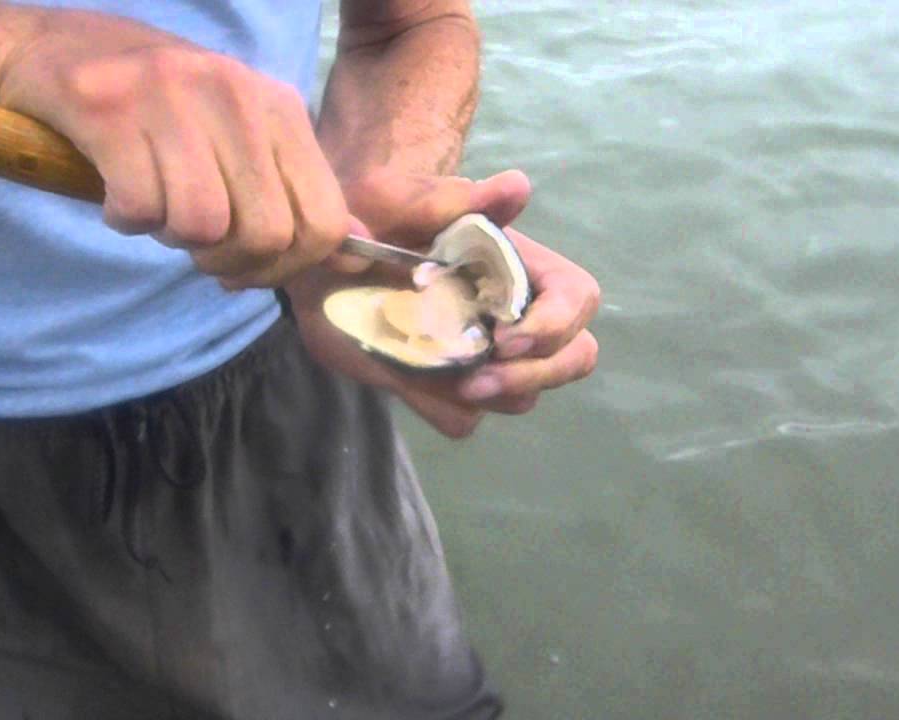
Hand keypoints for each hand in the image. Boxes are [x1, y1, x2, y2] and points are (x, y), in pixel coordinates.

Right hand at [0, 10, 347, 287]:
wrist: (47, 50)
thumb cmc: (154, 109)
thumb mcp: (241, 140)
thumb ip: (297, 194)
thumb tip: (357, 255)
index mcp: (280, 107)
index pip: (324, 222)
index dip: (287, 268)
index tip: (247, 267)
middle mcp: (236, 94)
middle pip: (267, 234)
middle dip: (228, 264)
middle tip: (194, 246)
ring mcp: (173, 95)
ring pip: (203, 225)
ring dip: (172, 239)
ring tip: (154, 209)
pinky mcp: (110, 107)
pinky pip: (140, 208)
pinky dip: (125, 220)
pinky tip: (116, 193)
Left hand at [286, 170, 600, 437]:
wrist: (321, 260)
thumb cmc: (370, 216)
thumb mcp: (397, 199)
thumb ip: (454, 199)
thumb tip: (518, 187)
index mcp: (519, 266)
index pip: (577, 298)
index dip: (556, 325)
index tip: (505, 339)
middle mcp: (514, 315)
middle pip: (573, 356)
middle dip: (535, 374)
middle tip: (478, 379)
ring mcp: (483, 357)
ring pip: (524, 395)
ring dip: (492, 395)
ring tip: (450, 382)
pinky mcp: (444, 389)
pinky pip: (463, 419)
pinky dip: (444, 409)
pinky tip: (412, 384)